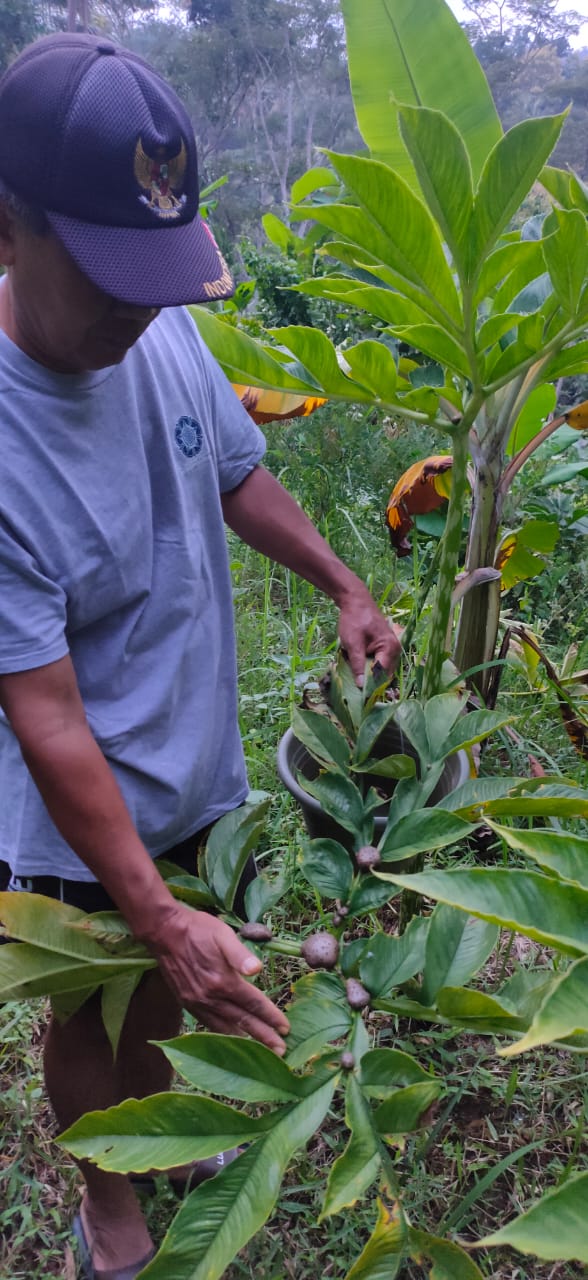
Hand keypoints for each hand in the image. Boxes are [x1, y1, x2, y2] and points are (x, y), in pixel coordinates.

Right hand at [150, 906, 289, 1054]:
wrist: (164, 932)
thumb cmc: (198, 929)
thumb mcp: (222, 934)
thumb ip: (240, 954)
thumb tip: (257, 970)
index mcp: (223, 981)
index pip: (253, 1004)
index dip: (271, 1017)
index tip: (286, 1029)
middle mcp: (210, 997)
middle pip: (243, 1021)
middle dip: (264, 1037)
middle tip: (281, 1051)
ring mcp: (196, 1002)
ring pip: (225, 1027)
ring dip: (244, 1039)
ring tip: (260, 1049)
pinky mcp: (186, 1002)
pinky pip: (209, 1024)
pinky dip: (223, 1032)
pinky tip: (231, 1034)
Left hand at [338, 584, 401, 685]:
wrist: (355, 601)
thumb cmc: (354, 620)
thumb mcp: (353, 643)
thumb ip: (358, 664)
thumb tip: (361, 686)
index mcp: (390, 648)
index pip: (382, 674)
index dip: (370, 686)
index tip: (359, 695)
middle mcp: (395, 650)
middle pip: (383, 674)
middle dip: (369, 680)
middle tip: (354, 685)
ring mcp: (391, 649)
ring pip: (380, 669)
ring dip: (367, 672)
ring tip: (354, 672)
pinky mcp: (385, 648)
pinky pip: (378, 662)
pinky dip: (368, 665)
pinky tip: (357, 663)